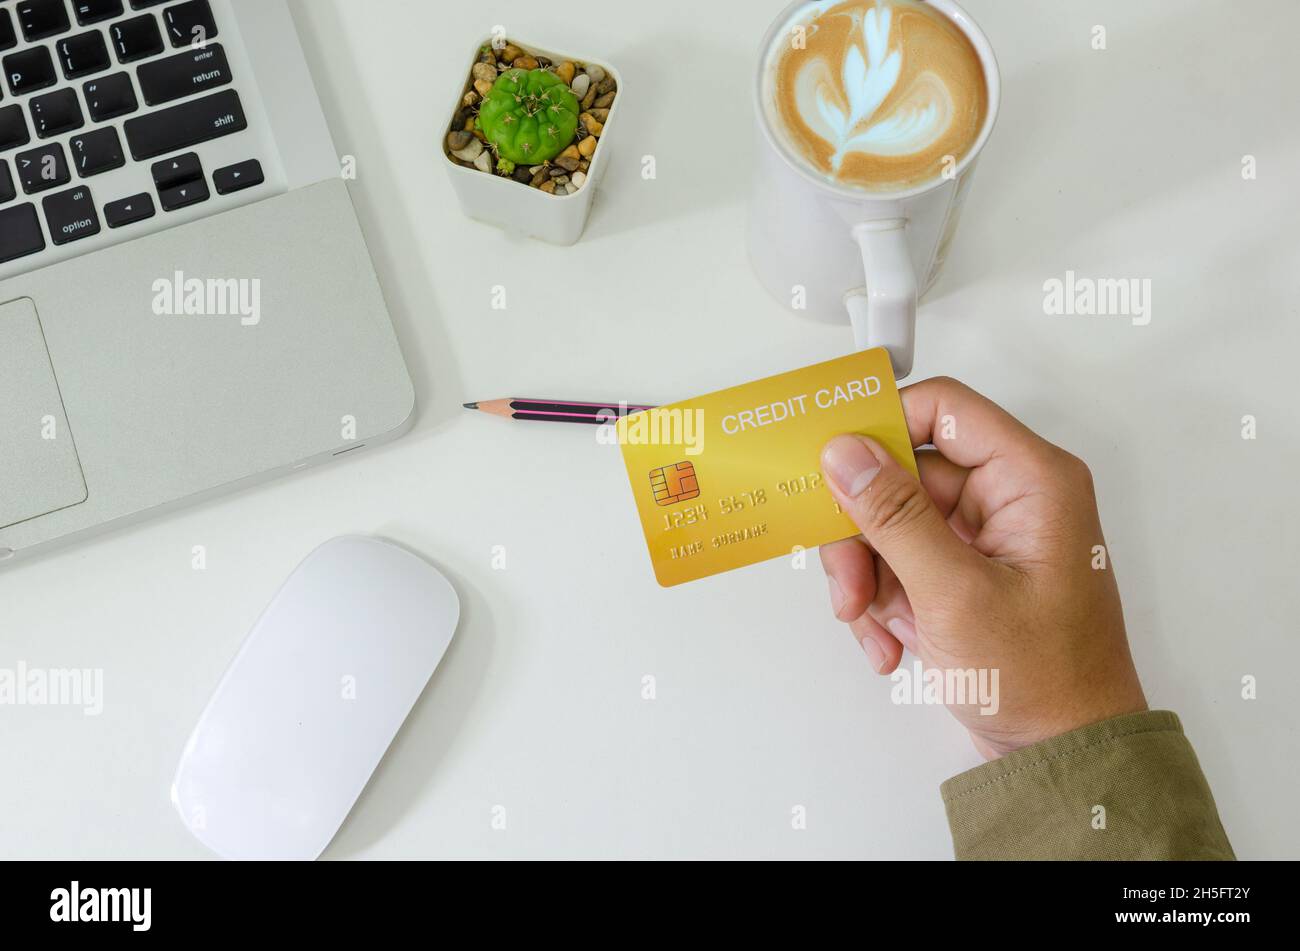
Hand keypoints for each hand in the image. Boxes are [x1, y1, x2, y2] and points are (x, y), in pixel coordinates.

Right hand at [819, 377, 1146, 758]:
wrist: (1064, 756)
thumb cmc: (1048, 681)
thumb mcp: (955, 594)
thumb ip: (895, 517)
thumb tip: (848, 455)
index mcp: (1031, 480)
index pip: (941, 410)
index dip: (881, 426)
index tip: (831, 461)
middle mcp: (1009, 498)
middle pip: (903, 475)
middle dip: (864, 532)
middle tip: (847, 581)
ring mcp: (985, 538)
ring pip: (891, 522)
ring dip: (867, 575)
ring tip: (870, 623)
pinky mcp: (964, 573)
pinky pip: (899, 562)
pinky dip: (882, 600)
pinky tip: (891, 642)